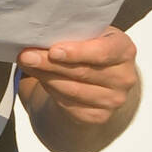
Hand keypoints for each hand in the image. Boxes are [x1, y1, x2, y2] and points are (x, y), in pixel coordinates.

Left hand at [17, 26, 138, 127]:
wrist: (98, 78)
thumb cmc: (89, 48)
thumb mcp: (86, 35)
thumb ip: (69, 34)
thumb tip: (38, 38)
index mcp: (124, 49)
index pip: (103, 51)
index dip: (78, 52)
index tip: (53, 50)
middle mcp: (124, 76)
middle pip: (82, 72)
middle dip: (50, 63)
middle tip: (26, 56)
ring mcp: (114, 99)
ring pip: (73, 90)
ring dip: (46, 77)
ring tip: (28, 65)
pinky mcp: (99, 116)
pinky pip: (69, 105)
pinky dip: (51, 91)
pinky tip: (41, 80)